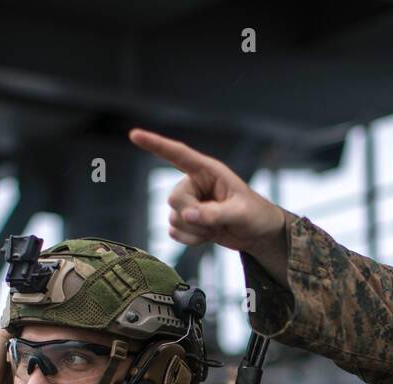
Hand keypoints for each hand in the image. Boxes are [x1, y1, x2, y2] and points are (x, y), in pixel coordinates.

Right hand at [128, 128, 288, 279]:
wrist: (258, 234)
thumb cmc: (255, 215)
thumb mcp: (240, 212)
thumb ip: (214, 214)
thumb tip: (186, 216)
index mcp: (207, 171)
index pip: (178, 154)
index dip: (156, 144)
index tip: (134, 134)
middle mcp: (194, 184)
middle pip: (173, 199)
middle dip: (193, 216)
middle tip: (217, 221)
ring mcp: (189, 203)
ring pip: (173, 218)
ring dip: (195, 231)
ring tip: (217, 228)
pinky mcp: (187, 221)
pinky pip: (174, 233)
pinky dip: (191, 240)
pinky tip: (208, 236)